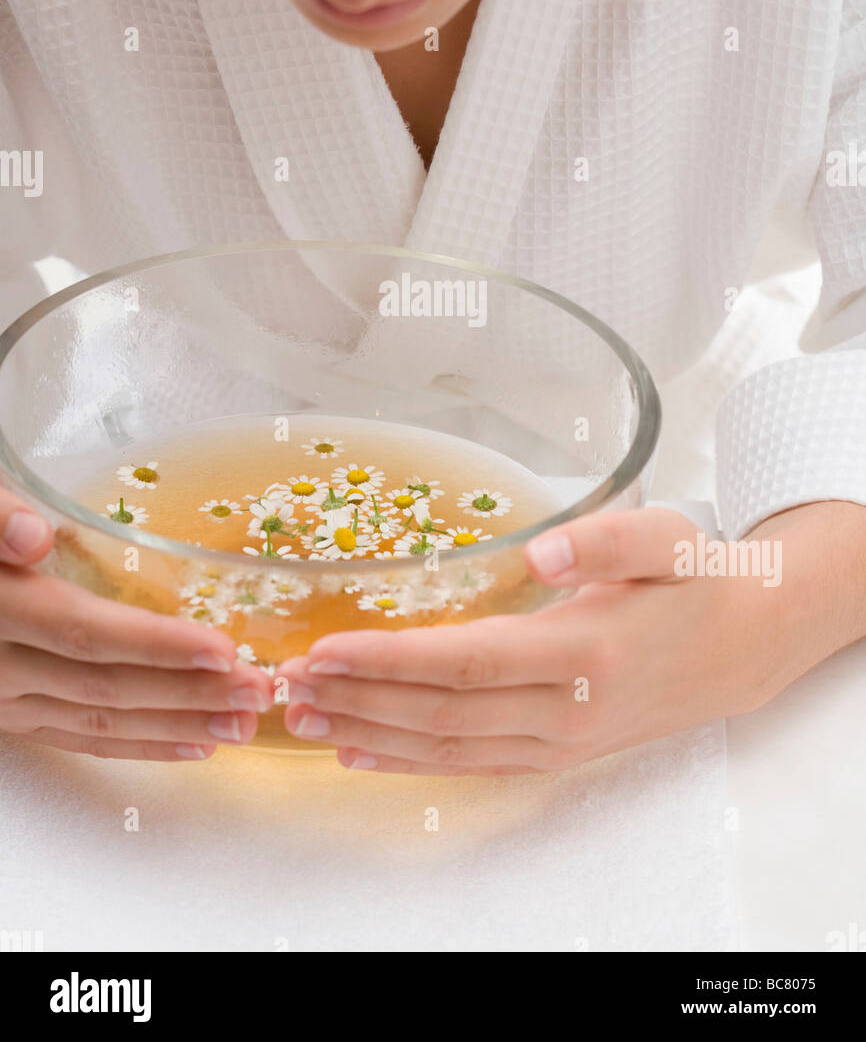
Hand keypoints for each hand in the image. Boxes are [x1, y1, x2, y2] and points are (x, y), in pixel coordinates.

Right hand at [0, 488, 272, 759]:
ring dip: (177, 726)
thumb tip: (32, 537)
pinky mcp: (7, 715)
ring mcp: (1, 700)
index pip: (87, 635)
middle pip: (106, 689)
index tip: (222, 650)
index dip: (156, 646)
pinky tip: (191, 746)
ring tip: (244, 722)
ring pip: (98, 722)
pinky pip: (76, 739)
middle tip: (260, 689)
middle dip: (190, 694)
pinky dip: (137, 746)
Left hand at [275, 501, 865, 775]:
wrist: (740, 647)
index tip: (326, 650)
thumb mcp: (666, 538)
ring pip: (447, 748)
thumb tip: (539, 553)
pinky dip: (409, 764)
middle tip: (287, 686)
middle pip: (442, 713)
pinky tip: (361, 754)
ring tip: (303, 719)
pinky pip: (470, 766)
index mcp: (587, 650)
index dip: (391, 661)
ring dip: (369, 736)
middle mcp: (567, 709)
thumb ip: (604, 540)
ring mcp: (559, 741)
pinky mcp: (554, 755)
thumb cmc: (695, 581)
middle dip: (358, 701)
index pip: (467, 663)